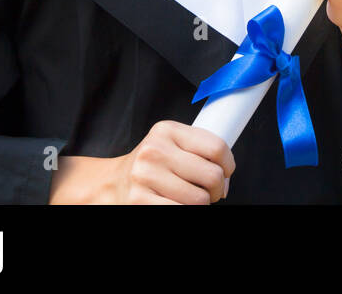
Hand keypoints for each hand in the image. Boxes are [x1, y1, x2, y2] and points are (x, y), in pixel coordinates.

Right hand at [49, 120, 234, 203]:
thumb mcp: (171, 143)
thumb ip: (199, 148)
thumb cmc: (151, 164)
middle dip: (218, 188)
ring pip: (199, 199)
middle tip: (212, 191)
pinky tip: (180, 204)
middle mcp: (154, 151)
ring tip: (193, 197)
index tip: (226, 172)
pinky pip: (182, 211)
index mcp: (166, 131)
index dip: (229, 165)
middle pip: (211, 175)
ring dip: (203, 203)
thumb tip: (227, 175)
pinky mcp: (140, 202)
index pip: (216, 147)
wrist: (112, 183)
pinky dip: (188, 211)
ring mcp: (145, 177)